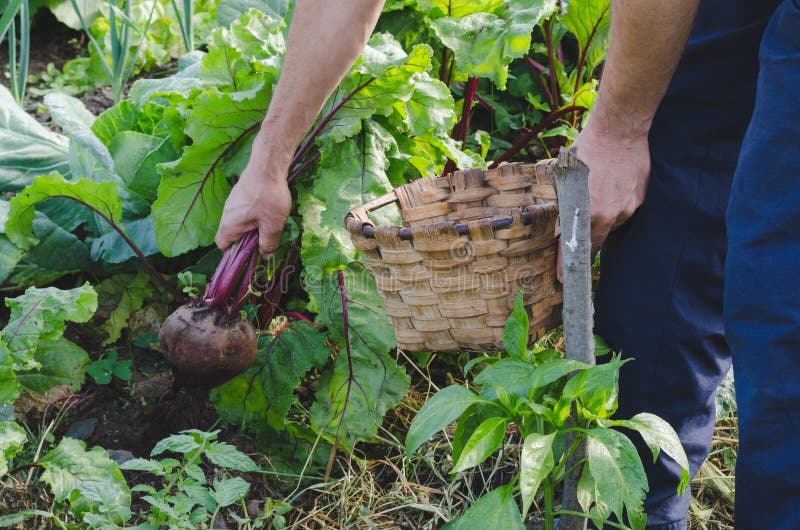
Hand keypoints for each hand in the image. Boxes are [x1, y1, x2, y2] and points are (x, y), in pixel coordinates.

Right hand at [215, 162, 291, 255]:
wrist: (268, 166)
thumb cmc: (268, 197)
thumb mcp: (272, 226)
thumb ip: (268, 243)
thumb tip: (265, 256)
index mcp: (229, 225)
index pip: (222, 245)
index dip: (234, 253)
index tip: (250, 255)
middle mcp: (227, 214)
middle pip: (232, 234)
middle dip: (247, 240)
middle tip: (265, 240)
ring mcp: (233, 202)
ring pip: (240, 221)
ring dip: (253, 227)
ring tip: (270, 225)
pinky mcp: (241, 194)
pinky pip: (245, 210)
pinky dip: (255, 215)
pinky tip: (269, 211)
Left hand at [556, 117, 650, 279]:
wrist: (620, 128)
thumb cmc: (587, 149)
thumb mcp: (565, 178)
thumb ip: (565, 205)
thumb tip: (561, 225)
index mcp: (588, 212)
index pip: (577, 246)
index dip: (568, 262)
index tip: (564, 277)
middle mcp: (610, 214)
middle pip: (597, 240)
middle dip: (586, 244)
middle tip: (577, 248)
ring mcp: (629, 207)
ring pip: (612, 224)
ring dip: (602, 219)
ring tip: (596, 199)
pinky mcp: (641, 198)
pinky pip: (626, 211)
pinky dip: (616, 206)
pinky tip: (610, 189)